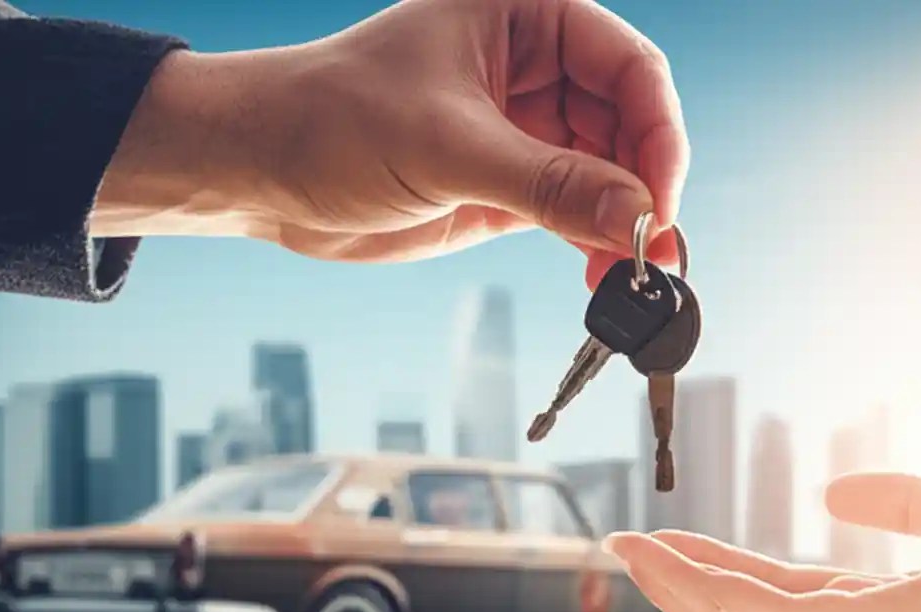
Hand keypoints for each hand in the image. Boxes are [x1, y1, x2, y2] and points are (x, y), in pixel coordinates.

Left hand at [92, 0, 688, 289]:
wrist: (262, 171)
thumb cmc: (328, 118)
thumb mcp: (444, 143)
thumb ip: (546, 181)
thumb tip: (635, 217)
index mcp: (524, 17)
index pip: (628, 67)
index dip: (656, 133)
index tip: (659, 200)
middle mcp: (531, 67)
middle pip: (628, 125)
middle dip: (644, 188)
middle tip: (653, 251)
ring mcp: (522, 128)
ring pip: (606, 174)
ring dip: (623, 224)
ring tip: (632, 276)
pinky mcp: (507, 182)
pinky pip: (572, 210)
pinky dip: (592, 243)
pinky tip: (601, 276)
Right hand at [605, 473, 920, 611]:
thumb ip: (898, 503)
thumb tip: (834, 493)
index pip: (776, 605)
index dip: (713, 574)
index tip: (663, 542)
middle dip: (679, 591)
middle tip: (620, 549)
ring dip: (684, 591)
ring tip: (634, 552)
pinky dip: (726, 590)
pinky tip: (686, 560)